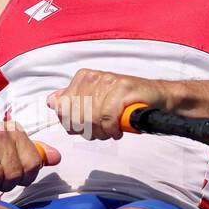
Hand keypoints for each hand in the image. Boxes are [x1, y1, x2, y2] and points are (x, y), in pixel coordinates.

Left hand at [47, 70, 171, 139]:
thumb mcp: (95, 100)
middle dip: (88, 130)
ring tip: (111, 130)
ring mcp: (108, 81)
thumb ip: (73, 101)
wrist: (156, 97)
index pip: (62, 108)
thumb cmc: (125, 102)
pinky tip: (118, 130)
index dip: (72, 124)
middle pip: (76, 116)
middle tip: (101, 131)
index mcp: (82, 78)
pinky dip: (112, 130)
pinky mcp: (122, 89)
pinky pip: (107, 118)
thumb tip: (52, 101)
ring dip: (102, 132)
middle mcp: (93, 77)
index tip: (85, 127)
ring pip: (91, 118)